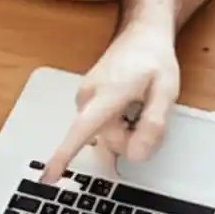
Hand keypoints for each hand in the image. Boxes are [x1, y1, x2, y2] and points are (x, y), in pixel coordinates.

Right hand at [42, 26, 179, 182]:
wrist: (141, 36)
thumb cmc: (153, 60)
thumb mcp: (166, 91)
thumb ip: (154, 124)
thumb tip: (137, 154)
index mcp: (105, 94)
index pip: (81, 130)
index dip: (64, 156)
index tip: (48, 177)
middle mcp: (87, 98)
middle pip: (110, 142)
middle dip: (133, 137)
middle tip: (149, 110)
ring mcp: (84, 100)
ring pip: (107, 136)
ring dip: (127, 128)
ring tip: (138, 102)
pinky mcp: (85, 103)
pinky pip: (103, 127)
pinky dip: (120, 123)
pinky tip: (129, 105)